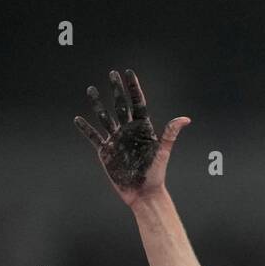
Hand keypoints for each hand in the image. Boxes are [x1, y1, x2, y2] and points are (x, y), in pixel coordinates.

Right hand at [73, 69, 190, 206]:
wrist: (144, 193)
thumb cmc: (156, 174)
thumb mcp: (163, 152)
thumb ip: (170, 134)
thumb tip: (186, 119)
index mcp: (142, 129)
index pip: (137, 103)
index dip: (133, 88)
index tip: (129, 72)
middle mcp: (128, 131)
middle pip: (120, 106)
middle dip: (116, 90)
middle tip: (111, 73)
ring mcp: (116, 140)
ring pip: (104, 117)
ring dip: (97, 104)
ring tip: (91, 89)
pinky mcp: (106, 151)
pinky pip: (93, 137)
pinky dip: (85, 128)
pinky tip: (78, 119)